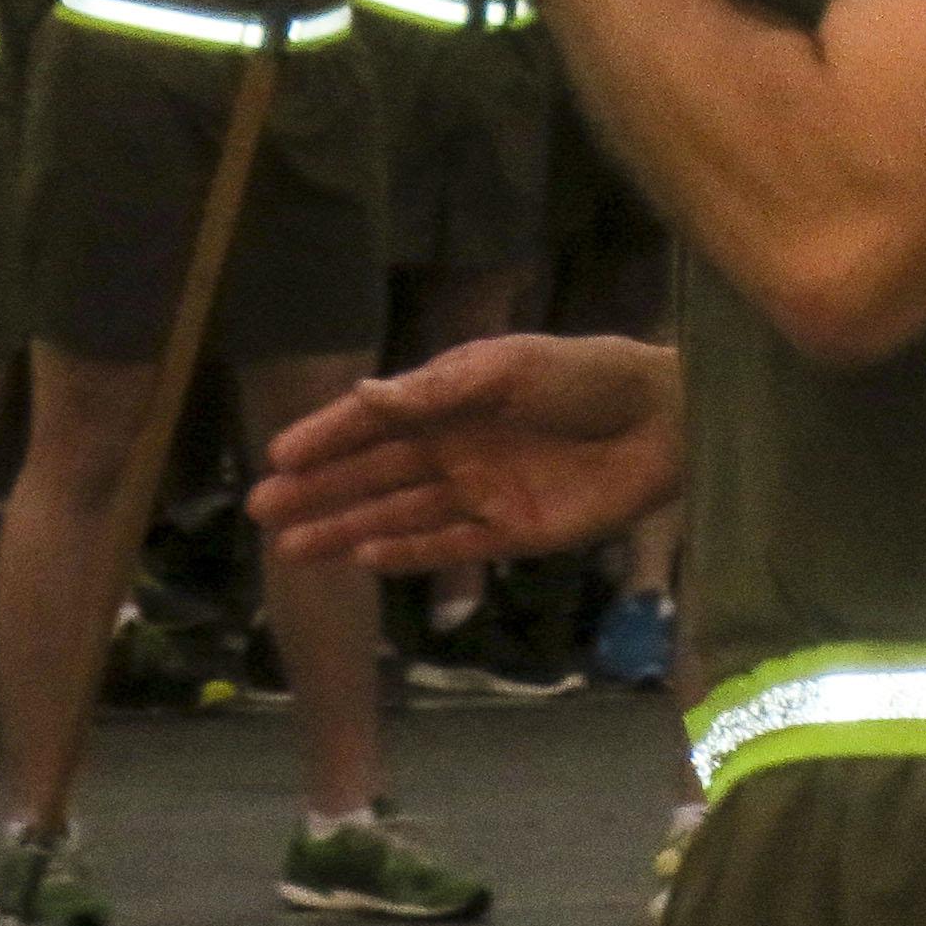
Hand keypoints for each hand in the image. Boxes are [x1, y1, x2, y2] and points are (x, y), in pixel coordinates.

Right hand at [251, 332, 685, 574]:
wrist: (665, 421)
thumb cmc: (589, 378)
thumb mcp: (510, 369)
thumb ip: (437, 390)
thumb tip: (364, 396)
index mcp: (455, 398)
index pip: (376, 420)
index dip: (327, 437)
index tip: (278, 454)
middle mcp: (458, 446)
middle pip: (375, 473)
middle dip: (319, 490)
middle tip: (261, 509)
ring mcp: (482, 492)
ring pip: (398, 515)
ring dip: (346, 527)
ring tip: (292, 545)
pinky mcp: (512, 532)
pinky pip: (447, 546)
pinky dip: (406, 553)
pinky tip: (364, 557)